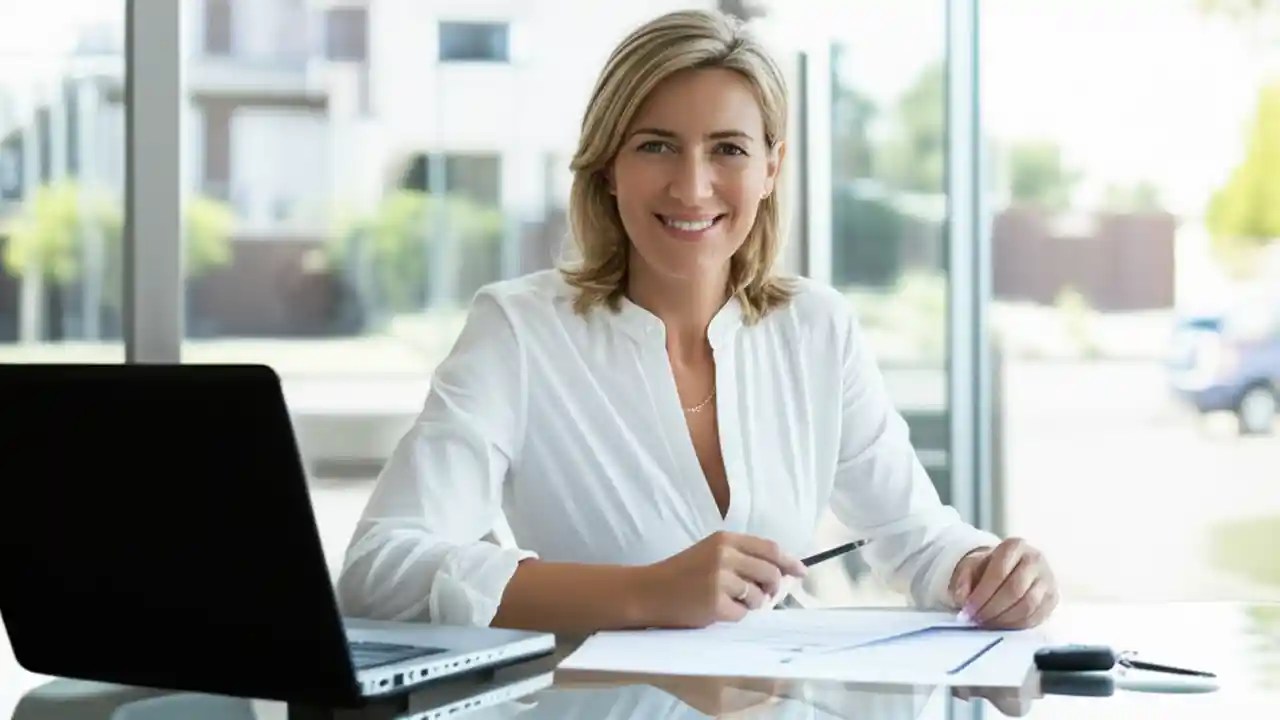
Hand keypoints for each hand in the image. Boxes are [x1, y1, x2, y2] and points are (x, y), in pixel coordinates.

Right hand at [643, 531, 806, 627]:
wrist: (649, 591)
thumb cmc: (682, 573)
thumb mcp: (710, 552)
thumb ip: (741, 556)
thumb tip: (781, 570)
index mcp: (725, 540)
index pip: (769, 548)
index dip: (789, 561)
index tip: (801, 571)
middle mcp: (724, 556)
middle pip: (770, 573)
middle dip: (772, 588)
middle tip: (764, 595)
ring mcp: (719, 580)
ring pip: (759, 596)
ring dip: (751, 603)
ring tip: (730, 600)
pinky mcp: (714, 604)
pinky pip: (741, 614)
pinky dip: (733, 615)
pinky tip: (715, 610)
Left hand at [949, 538, 1057, 628]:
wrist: (1009, 569)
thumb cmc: (988, 567)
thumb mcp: (971, 566)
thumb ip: (962, 579)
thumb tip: (962, 598)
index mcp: (1014, 546)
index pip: (999, 572)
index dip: (982, 594)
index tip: (968, 609)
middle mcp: (1035, 559)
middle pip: (1015, 590)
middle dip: (992, 609)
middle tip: (977, 619)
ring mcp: (1048, 579)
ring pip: (1028, 606)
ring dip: (1004, 619)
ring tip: (987, 623)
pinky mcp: (1052, 598)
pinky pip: (1036, 617)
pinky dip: (1016, 625)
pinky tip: (1001, 626)